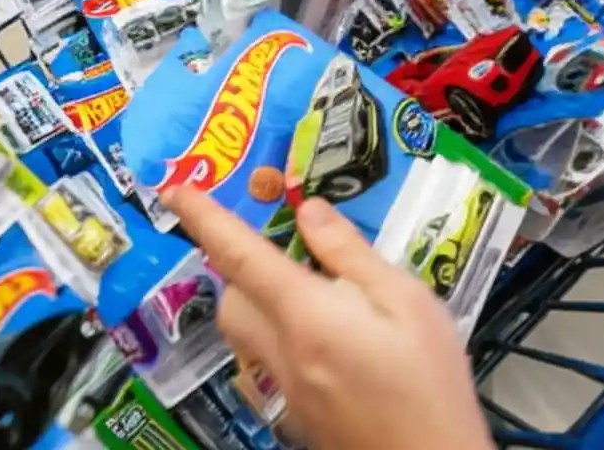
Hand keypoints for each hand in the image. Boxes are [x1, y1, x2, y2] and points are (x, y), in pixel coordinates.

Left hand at [164, 186, 493, 449]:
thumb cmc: (429, 381)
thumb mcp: (407, 301)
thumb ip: (351, 254)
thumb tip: (308, 210)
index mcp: (304, 314)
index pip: (239, 256)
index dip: (204, 219)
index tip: (174, 190)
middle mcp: (281, 351)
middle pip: (231, 300)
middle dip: (241, 268)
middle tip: (284, 251)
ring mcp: (285, 388)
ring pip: (244, 334)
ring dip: (256, 303)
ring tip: (308, 292)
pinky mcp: (297, 413)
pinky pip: (268, 363)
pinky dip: (281, 338)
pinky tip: (330, 341)